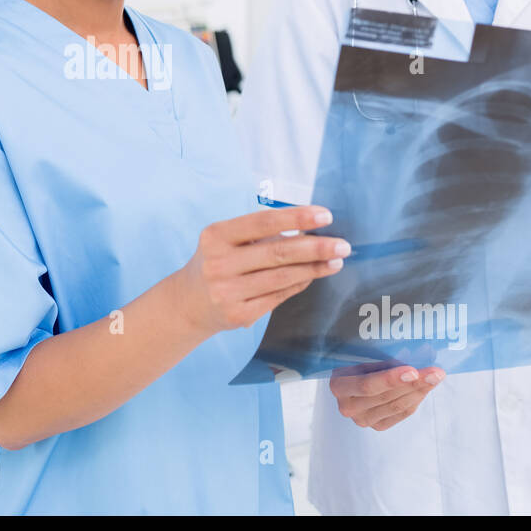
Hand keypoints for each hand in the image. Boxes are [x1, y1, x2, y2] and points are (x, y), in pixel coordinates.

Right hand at [172, 206, 348, 335]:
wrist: (187, 303)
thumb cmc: (218, 262)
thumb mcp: (227, 240)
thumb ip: (262, 235)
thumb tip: (310, 231)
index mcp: (216, 236)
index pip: (263, 222)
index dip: (296, 217)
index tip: (325, 215)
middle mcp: (218, 263)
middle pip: (277, 252)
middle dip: (315, 248)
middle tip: (343, 245)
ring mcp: (227, 291)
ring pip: (282, 277)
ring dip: (314, 269)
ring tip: (336, 261)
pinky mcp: (237, 314)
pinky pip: (278, 297)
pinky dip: (299, 284)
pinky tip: (313, 276)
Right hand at [329, 363, 444, 430]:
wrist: (350, 378)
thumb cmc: (356, 359)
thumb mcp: (360, 354)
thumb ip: (378, 357)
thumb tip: (413, 352)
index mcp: (339, 386)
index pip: (367, 385)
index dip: (391, 379)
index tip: (413, 371)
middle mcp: (348, 407)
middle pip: (386, 397)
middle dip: (414, 383)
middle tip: (435, 372)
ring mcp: (362, 419)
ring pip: (397, 406)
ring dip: (420, 390)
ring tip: (436, 377)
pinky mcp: (377, 425)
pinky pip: (402, 413)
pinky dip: (416, 398)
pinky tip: (425, 387)